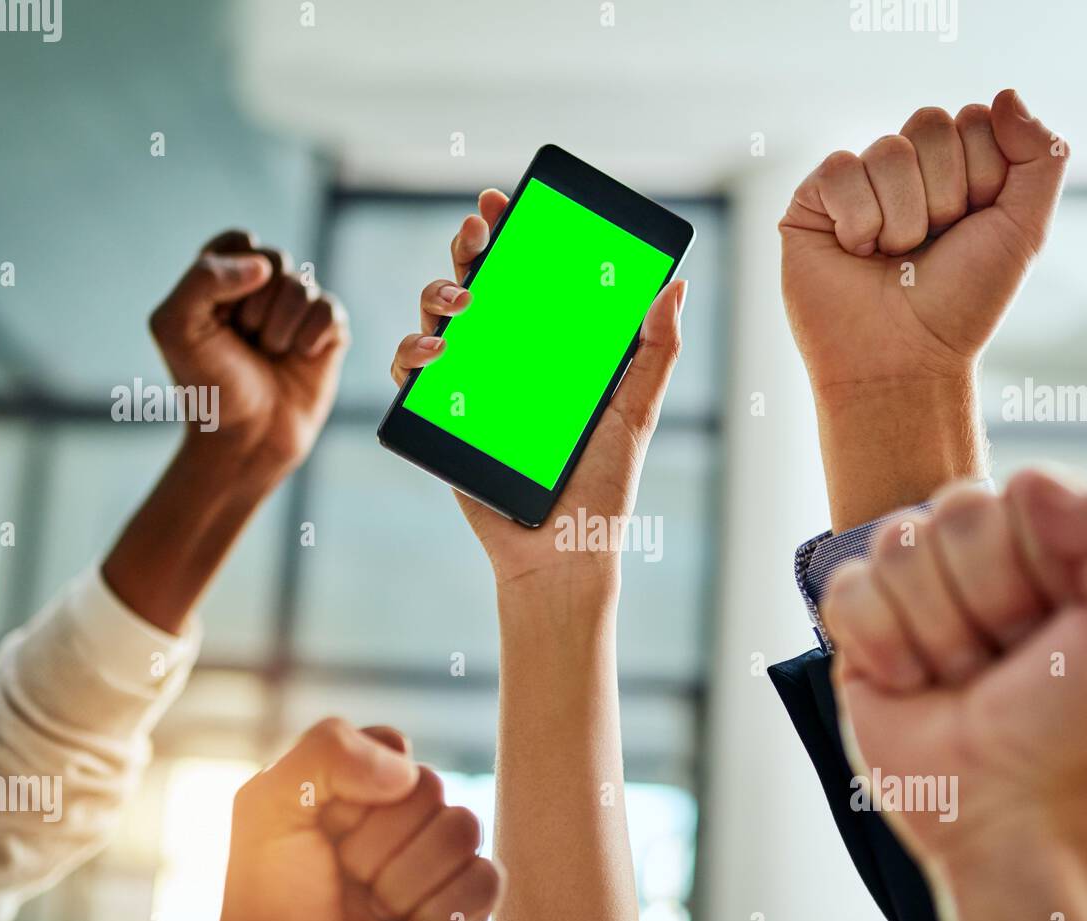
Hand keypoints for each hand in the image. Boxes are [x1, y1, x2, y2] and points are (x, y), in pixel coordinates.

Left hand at [148, 230, 349, 475]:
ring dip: (280, 326)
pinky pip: (331, 310)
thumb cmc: (208, 387)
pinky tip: (299, 357)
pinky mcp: (329, 335)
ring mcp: (299, 313)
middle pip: (275, 259)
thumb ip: (203, 278)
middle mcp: (263, 293)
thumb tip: (262, 266)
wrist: (247, 438)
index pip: (240, 241)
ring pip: (303, 285)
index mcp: (224, 283)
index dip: (232, 268)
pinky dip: (311, 335)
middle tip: (245, 339)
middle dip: (257, 303)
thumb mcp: (176, 327)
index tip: (218, 311)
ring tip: (270, 354)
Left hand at [203, 719, 501, 920]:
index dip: (358, 788)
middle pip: (431, 787)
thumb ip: (328, 750)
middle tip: (346, 881)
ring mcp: (440, 864)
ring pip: (465, 828)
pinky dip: (438, 916)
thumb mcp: (268, 807)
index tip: (321, 827)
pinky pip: (487, 880)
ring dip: (405, 883)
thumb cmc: (270, 906)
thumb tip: (408, 771)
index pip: (393, 748)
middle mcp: (405, 820)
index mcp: (360, 786)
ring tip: (376, 914)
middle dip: (377, 845)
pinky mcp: (468, 911)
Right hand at [391, 190, 685, 592]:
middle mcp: (506, 361)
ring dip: (440, 293)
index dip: (512, 235)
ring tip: (464, 299)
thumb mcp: (636, 412)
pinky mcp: (440, 419)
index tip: (506, 201)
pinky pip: (411, 375)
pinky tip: (436, 352)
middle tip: (478, 228)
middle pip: (476, 286)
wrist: (563, 552)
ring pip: (436, 321)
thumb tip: (676, 285)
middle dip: (470, 247)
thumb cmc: (602, 488)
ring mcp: (470, 387)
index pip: (527, 279)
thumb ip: (655, 352)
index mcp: (549, 351)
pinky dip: (412, 354)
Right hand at [781, 89, 1068, 392]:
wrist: (903, 360)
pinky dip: (857, 221)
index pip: (975, 119)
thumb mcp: (1025, 229)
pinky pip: (839, 170)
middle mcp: (905, 172)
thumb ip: (1043, 155)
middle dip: (941, 195)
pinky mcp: (811, 204)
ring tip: (890, 259)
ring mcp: (856, 185)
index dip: (981, 177)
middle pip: (930, 124)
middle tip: (927, 247)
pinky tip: (855, 255)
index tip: (969, 229)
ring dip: (901, 219)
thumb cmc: (959, 305)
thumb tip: (1007, 94)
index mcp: (955, 170)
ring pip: (886, 151)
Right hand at [823, 469, 1086, 867]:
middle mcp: (974, 554)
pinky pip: (846, 589)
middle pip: (951, 511)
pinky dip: (882, 646)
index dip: (1032, 564)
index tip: (1051, 628)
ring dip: (934, 630)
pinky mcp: (857, 625)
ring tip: (960, 676)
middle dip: (983, 601)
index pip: (1018, 491)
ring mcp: (912, 587)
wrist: (1009, 809)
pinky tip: (912, 683)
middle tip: (1003, 660)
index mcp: (1042, 539)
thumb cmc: (1075, 724)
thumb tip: (1026, 483)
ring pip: (894, 546)